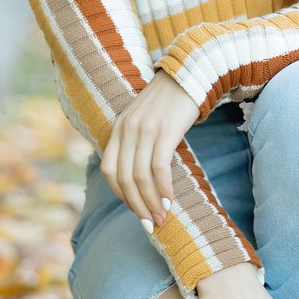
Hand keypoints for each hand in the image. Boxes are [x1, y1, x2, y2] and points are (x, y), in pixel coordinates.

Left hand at [101, 71, 199, 230]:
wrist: (189, 74)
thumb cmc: (169, 102)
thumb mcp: (143, 119)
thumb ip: (136, 142)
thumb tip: (139, 177)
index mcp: (118, 128)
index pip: (109, 170)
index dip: (120, 195)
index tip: (135, 210)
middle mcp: (127, 130)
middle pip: (125, 178)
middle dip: (136, 206)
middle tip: (149, 224)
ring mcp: (145, 130)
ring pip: (141, 177)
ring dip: (151, 202)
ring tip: (161, 217)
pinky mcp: (165, 131)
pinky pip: (159, 167)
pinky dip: (163, 188)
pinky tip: (170, 199)